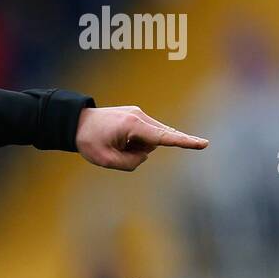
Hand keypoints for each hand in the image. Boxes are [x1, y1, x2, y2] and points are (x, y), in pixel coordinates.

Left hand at [75, 105, 207, 170]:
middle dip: (138, 150)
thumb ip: (131, 163)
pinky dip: (134, 142)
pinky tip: (118, 139)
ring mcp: (139, 114)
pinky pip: (144, 135)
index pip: (163, 137)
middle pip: (155, 141)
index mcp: (132, 126)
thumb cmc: (88, 141)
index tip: (203, 144)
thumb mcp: (105, 160)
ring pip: (149, 140)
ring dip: (135, 147)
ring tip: (113, 142)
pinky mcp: (136, 116)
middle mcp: (139, 116)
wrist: (75, 122)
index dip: (184, 143)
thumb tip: (145, 155)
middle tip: (114, 146)